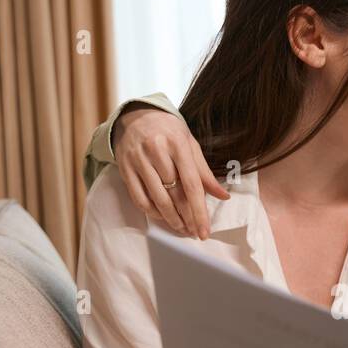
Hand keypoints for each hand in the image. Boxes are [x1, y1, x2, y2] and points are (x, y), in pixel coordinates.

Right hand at [112, 106, 229, 239]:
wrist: (135, 115)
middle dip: (187, 218)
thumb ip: (205, 172)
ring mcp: (138, 160)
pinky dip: (152, 212)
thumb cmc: (168, 131)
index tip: (204, 231)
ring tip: (182, 228)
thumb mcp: (189, 144)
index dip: (199, 211)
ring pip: (157, 199)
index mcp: (178, 144)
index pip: (192, 184)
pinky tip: (163, 217)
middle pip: (175, 195)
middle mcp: (156, 151)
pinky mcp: (124, 168)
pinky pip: (139, 198)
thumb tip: (223, 196)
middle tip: (194, 232)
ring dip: (171, 219)